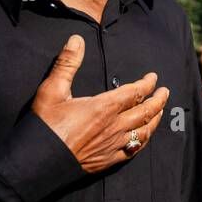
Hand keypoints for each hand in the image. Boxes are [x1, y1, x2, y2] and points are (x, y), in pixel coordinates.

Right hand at [31, 34, 168, 172]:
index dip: (147, 83)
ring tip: (161, 112)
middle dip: (158, 100)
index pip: (135, 92)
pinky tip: (144, 138)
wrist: (35, 163)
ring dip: (155, 120)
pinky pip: (133, 151)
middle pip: (146, 112)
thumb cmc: (44, 126)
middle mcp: (114, 126)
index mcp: (104, 107)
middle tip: (165, 92)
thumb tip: (77, 39)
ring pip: (144, 132)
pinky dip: (143, 141)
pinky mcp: (107, 161)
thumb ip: (67, 63)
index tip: (153, 77)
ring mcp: (113, 145)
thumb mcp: (52, 90)